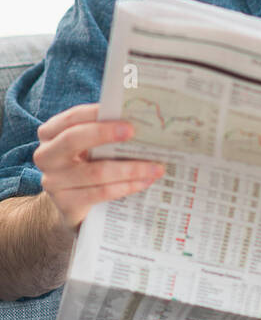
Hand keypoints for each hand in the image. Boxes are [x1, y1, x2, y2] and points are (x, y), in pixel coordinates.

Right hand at [33, 103, 164, 230]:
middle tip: (134, 132)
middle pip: (73, 140)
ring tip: (156, 166)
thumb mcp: (90, 147)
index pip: (71, 118)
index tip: (122, 115)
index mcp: (50, 134)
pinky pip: (101, 192)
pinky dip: (127, 186)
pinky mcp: (66, 204)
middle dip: (105, 134)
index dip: (95, 114)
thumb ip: (106, 133)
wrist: (73, 205)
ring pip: (95, 171)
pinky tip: (145, 181)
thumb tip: (140, 119)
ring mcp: (53, 182)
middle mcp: (46, 156)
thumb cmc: (87, 165)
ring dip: (130, 168)